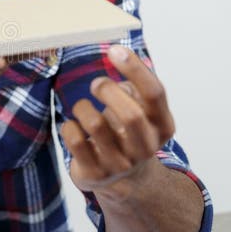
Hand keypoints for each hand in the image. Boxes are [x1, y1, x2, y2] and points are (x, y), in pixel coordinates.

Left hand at [61, 44, 174, 194]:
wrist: (125, 181)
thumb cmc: (130, 133)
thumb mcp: (142, 110)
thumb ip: (135, 87)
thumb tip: (118, 60)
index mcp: (162, 126)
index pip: (155, 94)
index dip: (135, 69)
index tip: (115, 50)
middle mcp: (145, 148)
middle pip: (131, 114)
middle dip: (107, 91)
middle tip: (96, 84)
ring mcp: (120, 164)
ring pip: (97, 125)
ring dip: (83, 107)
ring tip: (83, 108)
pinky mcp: (95, 174)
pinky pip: (75, 140)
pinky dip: (69, 126)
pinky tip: (74, 126)